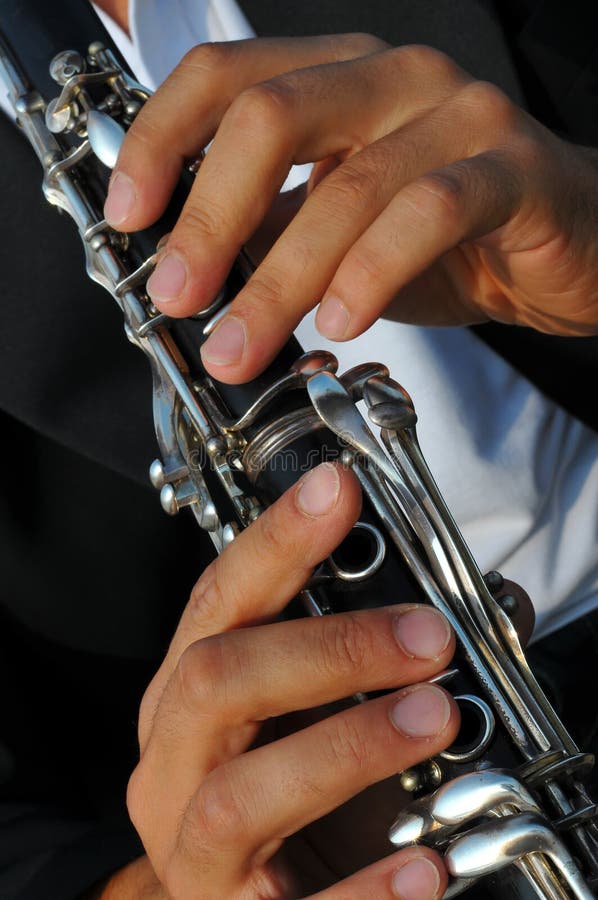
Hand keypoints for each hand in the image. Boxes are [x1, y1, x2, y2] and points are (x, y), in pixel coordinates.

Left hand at [105, 36, 597, 386]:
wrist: (564, 247)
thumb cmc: (447, 238)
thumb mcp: (337, 232)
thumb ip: (270, 231)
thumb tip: (185, 267)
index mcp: (337, 79)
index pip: (225, 75)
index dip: (162, 139)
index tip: (128, 217)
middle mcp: (392, 78)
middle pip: (272, 117)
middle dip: (209, 216)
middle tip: (175, 296)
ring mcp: (456, 115)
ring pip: (350, 184)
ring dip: (281, 278)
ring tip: (243, 346)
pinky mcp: (512, 169)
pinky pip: (429, 214)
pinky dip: (372, 273)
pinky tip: (340, 323)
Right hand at [119, 463, 457, 897]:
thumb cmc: (270, 792)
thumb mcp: (303, 714)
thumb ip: (378, 656)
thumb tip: (492, 606)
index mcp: (184, 695)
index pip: (218, 599)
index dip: (275, 542)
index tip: (336, 491)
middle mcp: (173, 762)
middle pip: (216, 682)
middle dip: (327, 648)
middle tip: (424, 638)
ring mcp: (192, 848)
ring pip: (242, 794)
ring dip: (346, 747)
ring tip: (433, 719)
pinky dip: (363, 890)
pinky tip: (427, 866)